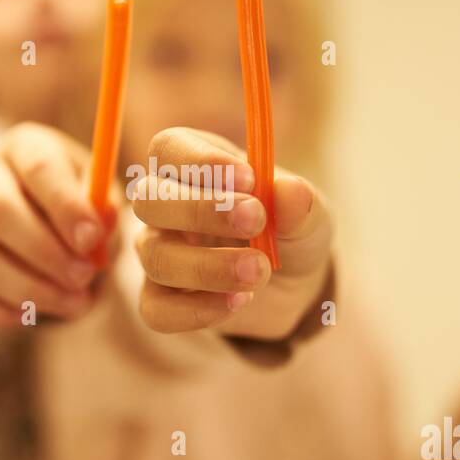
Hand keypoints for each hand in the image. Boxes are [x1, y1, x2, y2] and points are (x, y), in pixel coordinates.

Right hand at [0, 122, 114, 329]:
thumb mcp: (101, 198)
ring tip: (76, 302)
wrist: (43, 229)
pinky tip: (34, 314)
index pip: (37, 167)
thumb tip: (101, 226)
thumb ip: (104, 210)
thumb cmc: (80, 207)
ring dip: (31, 289)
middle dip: (44, 251)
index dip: (64, 206)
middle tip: (84, 276)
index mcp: (25, 147)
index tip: (92, 240)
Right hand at [130, 127, 332, 339]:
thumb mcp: (309, 215)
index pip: (170, 148)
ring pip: (155, 256)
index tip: (249, 178)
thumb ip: (300, 204)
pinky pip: (156, 309)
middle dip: (200, 211)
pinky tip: (239, 302)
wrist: (293, 284)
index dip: (201, 160)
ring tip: (259, 271)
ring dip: (207, 266)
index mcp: (195, 165)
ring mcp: (159, 253)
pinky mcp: (161, 300)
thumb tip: (290, 191)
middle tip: (256, 220)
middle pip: (149, 199)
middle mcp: (166, 205)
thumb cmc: (291, 231)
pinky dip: (196, 310)